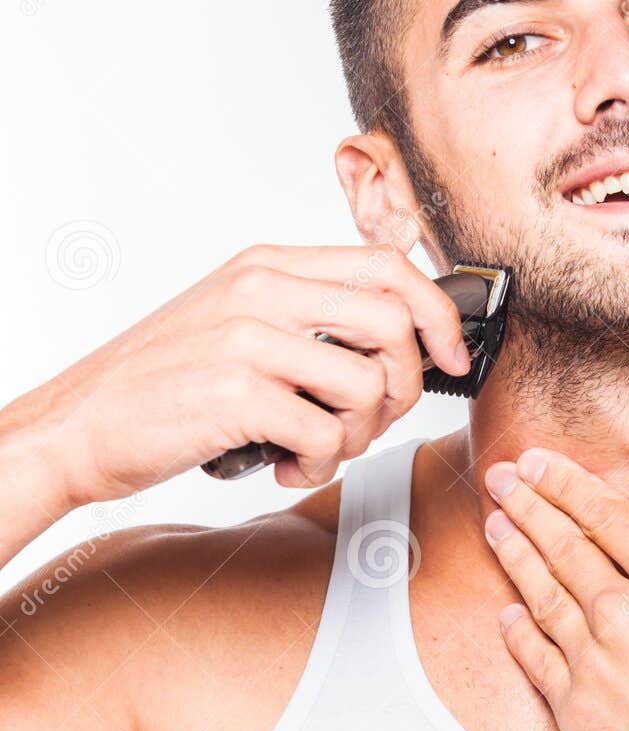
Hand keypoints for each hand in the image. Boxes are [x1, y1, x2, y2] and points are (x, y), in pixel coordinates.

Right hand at [7, 243, 470, 506]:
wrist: (77, 425)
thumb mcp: (232, 320)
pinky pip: (326, 432)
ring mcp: (248, 338)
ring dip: (359, 435)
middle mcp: (261, 289)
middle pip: (394, 321)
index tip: (450, 357)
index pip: (388, 264)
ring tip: (318, 448)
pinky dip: (321, 464)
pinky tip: (288, 466)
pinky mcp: (236, 393)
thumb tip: (396, 338)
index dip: (437, 314)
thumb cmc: (161, 384)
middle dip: (405, 386)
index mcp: (267, 264)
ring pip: (368, 383)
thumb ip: (304, 316)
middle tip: (371, 421)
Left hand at [483, 447, 628, 730]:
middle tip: (504, 479)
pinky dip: (517, 631)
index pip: (609, 516)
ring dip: (515, 555)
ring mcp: (594, 662)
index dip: (569, 483)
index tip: (541, 462)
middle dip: (529, 505)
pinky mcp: (576, 710)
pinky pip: (534, 658)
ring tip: (495, 526)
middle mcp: (627, 614)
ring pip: (542, 594)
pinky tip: (508, 613)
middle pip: (564, 546)